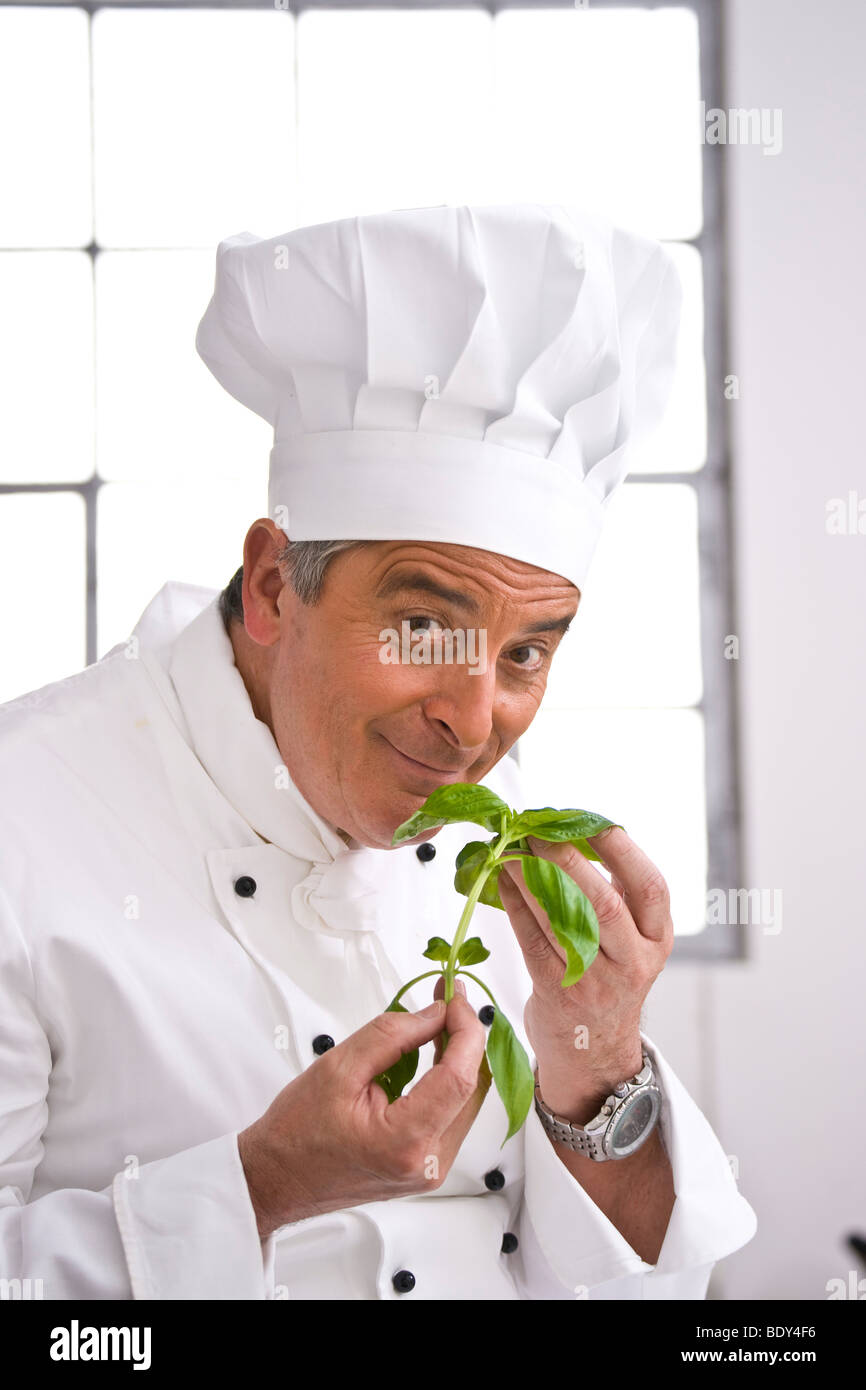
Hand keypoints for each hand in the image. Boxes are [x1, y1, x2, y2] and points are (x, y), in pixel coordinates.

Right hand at [237, 987, 488, 1240]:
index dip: (465, 1030)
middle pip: (472, 1089)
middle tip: (449, 997)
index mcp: (404, 1142)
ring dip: (460, 1055)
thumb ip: (392, 1036)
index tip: (454, 997)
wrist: (277, 1179)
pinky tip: (436, 1050)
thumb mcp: (338, 1068)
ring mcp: (430, 1170)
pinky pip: (453, 1113)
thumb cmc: (296, 1131)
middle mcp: (427, 1163)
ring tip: (442, 1017)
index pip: (459, 1078)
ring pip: (467, 1100)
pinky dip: (448, 1078)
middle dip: (467, 1036)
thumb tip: (436, 1014)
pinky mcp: (426, 1166)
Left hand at [498, 827, 673, 1120]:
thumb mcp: (633, 942)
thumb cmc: (609, 980)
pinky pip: (531, 939)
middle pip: (603, 904)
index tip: (592, 820)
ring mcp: (595, 981)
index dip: (623, 851)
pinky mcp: (557, 993)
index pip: (651, 889)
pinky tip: (501, 879)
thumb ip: (620, 896)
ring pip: (562, 920)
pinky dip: (515, 904)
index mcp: (657, 940)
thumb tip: (580, 833)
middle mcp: (633, 962)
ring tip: (509, 846)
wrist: (594, 1053)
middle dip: (567, 860)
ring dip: (531, 877)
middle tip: (538, 828)